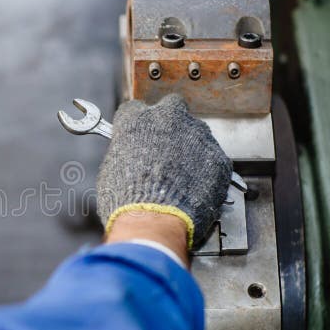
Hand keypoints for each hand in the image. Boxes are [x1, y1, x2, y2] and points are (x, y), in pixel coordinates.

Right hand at [97, 94, 231, 249]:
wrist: (154, 221)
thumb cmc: (127, 200)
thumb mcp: (111, 171)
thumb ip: (124, 153)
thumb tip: (129, 156)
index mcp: (137, 120)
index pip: (135, 109)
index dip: (137, 125)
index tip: (138, 136)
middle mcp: (168, 119)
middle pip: (172, 108)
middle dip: (169, 125)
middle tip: (164, 149)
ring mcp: (197, 136)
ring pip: (196, 133)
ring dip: (190, 148)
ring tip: (180, 177)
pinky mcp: (218, 157)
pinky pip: (212, 159)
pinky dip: (206, 171)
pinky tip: (195, 189)